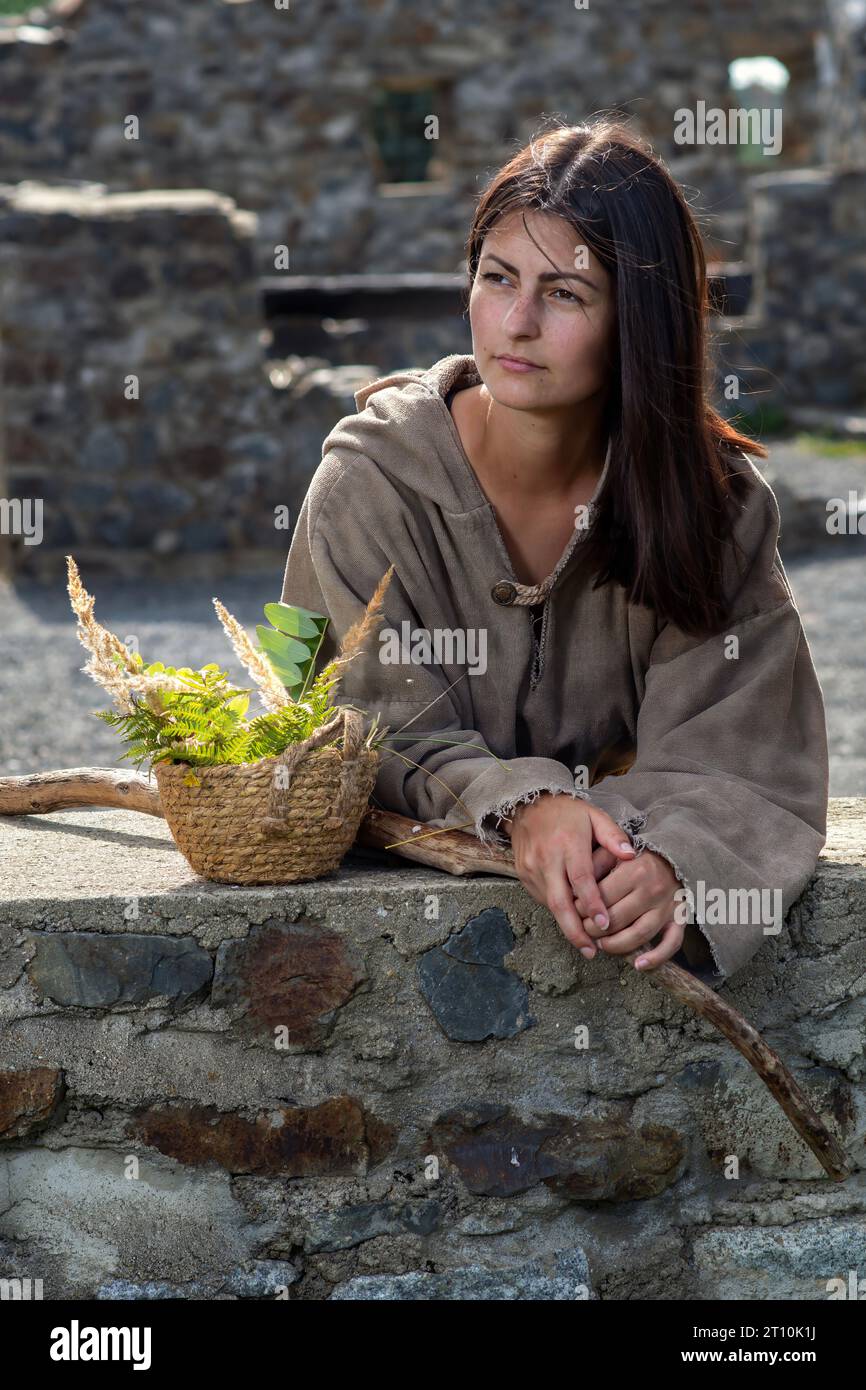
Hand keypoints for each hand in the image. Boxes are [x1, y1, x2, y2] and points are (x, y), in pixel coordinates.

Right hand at [507, 794, 636, 957]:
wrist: (527, 804)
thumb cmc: (567, 812)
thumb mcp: (594, 815)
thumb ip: (613, 836)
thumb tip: (630, 856)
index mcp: (568, 843)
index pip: (581, 880)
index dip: (593, 904)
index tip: (604, 924)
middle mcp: (547, 858)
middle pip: (560, 902)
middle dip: (575, 931)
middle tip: (590, 951)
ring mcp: (531, 868)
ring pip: (550, 905)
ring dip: (567, 925)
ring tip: (585, 943)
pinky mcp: (523, 874)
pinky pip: (542, 898)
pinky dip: (557, 911)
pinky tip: (570, 920)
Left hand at [579, 849, 684, 970]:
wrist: (675, 855)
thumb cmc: (638, 855)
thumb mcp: (616, 851)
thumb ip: (596, 863)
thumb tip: (574, 885)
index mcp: (635, 870)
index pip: (601, 898)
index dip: (582, 909)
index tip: (573, 912)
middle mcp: (652, 890)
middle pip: (616, 919)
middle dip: (594, 929)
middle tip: (584, 930)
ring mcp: (667, 906)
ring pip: (639, 935)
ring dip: (616, 945)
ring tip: (602, 944)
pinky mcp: (680, 919)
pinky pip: (671, 944)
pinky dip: (656, 958)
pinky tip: (639, 965)